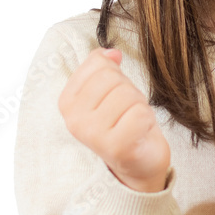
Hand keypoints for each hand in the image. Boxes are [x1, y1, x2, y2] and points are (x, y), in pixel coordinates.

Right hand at [58, 47, 170, 193]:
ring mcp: (93, 135)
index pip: (97, 63)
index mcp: (67, 102)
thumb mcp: (109, 91)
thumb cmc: (124, 123)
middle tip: (127, 112)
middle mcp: (74, 120)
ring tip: (133, 123)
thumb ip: (104, 67)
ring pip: (128, 94)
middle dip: (129, 91)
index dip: (116, 75)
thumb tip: (111, 52)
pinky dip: (147, 120)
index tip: (114, 96)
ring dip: (139, 106)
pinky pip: (140, 113)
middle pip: (113, 78)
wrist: (139, 162)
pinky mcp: (116, 147)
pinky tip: (140, 133)